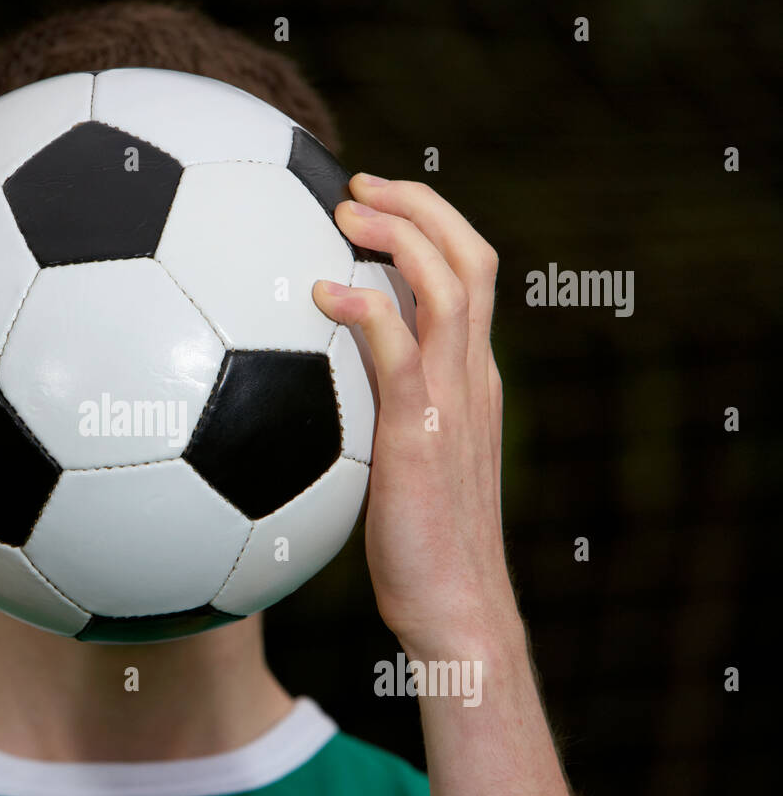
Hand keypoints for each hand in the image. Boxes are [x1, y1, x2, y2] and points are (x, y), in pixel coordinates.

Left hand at [314, 175, 515, 658]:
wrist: (456, 609)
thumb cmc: (422, 546)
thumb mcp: (408, 465)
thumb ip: (385, 417)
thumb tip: (322, 390)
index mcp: (472, 380)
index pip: (471, 278)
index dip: (431, 226)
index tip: (377, 204)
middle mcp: (473, 377)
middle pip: (471, 260)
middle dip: (419, 206)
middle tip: (356, 185)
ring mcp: (455, 402)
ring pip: (449, 286)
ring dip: (399, 233)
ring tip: (346, 210)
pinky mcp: (423, 433)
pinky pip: (403, 351)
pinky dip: (370, 308)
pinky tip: (325, 292)